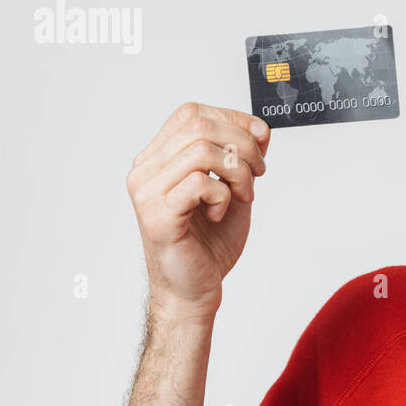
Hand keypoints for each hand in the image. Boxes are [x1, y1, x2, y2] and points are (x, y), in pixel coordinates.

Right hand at [125, 102, 269, 320]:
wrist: (195, 291)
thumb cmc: (209, 243)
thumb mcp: (234, 189)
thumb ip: (242, 157)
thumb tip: (260, 128)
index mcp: (157, 159)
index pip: (192, 114)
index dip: (232, 119)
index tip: (260, 141)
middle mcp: (145, 171)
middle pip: (198, 126)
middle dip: (242, 145)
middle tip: (259, 173)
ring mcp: (146, 192)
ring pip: (201, 151)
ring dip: (237, 172)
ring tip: (243, 195)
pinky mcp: (157, 216)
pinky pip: (199, 183)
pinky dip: (223, 195)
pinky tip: (221, 213)